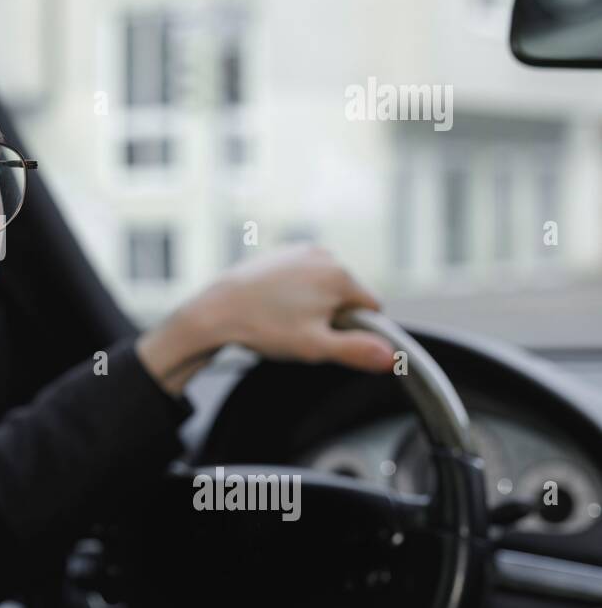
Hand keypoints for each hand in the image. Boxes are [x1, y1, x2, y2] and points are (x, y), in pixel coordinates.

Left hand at [135, 244, 394, 394]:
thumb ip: (357, 350)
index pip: (372, 308)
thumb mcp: (315, 347)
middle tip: (301, 330)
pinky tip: (272, 306)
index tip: (328, 338)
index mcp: (339, 275)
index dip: (356, 330)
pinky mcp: (279, 253)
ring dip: (314, 304)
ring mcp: (299, 251)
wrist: (214, 311)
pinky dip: (294, 293)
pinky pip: (302, 278)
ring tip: (283, 318)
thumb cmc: (264, 328)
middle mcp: (323, 255)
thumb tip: (393, 356)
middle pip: (348, 295)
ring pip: (324, 287)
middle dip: (333, 316)